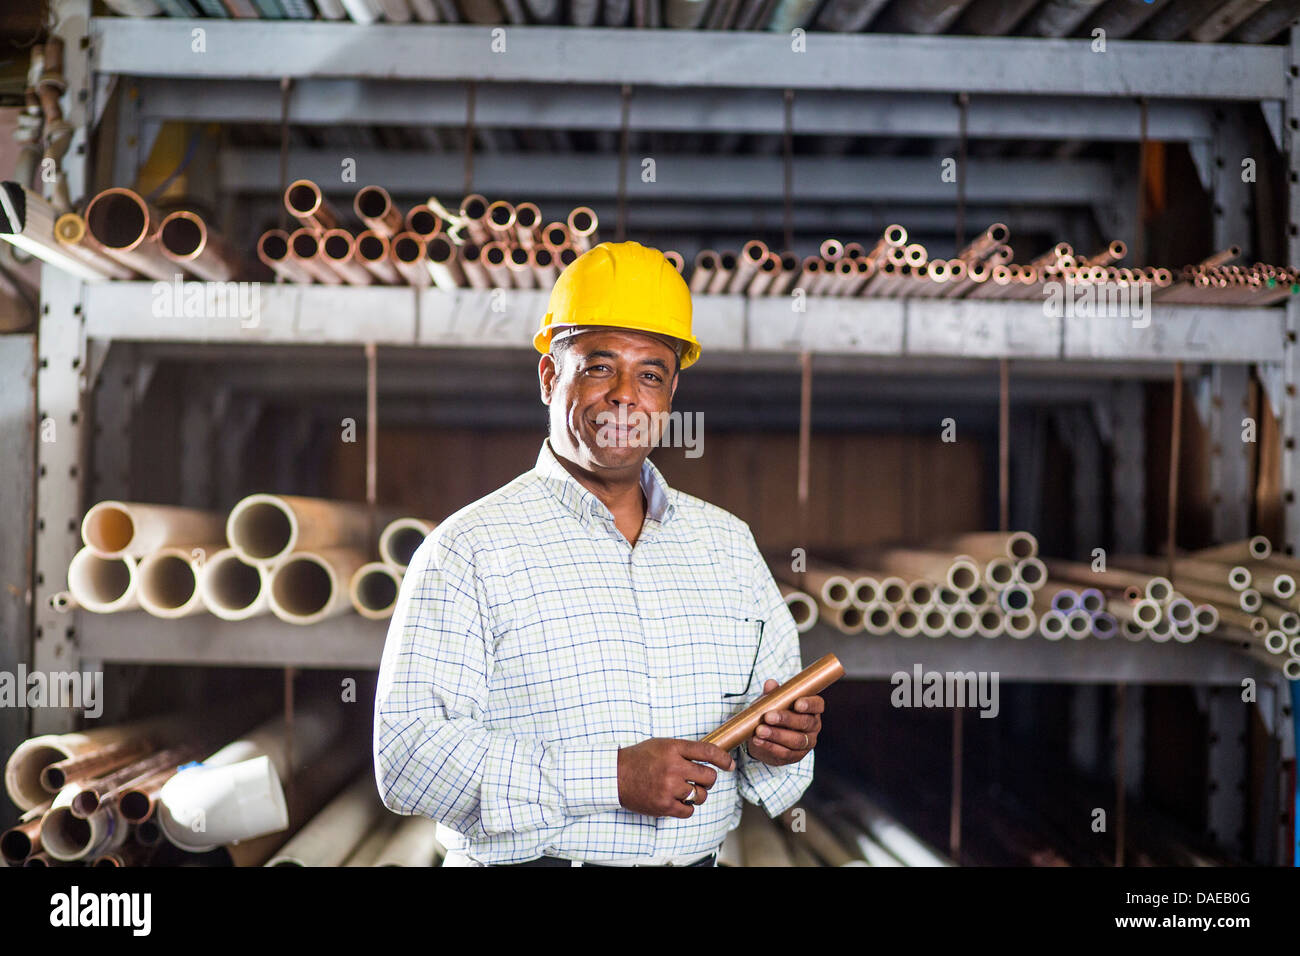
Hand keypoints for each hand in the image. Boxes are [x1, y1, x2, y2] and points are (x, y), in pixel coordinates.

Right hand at [617, 738, 734, 817]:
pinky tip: (678, 800)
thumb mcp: (661, 745)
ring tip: (685, 790)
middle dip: (707, 779)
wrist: (615, 776)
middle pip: (708, 777)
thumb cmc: (638, 759)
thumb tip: (708, 757)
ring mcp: (669, 788)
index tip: (728, 764)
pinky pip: (689, 811)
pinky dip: (687, 807)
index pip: (707, 751)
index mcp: (673, 748)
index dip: (723, 759)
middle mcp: (673, 767)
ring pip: (700, 795)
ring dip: (697, 794)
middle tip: (700, 780)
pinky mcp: (664, 805)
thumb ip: (683, 750)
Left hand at [745, 678, 822, 765]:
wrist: (765, 736)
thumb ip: (773, 693)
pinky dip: (769, 746)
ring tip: (760, 730)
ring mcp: (807, 743)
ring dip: (776, 735)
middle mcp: (813, 726)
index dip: (809, 704)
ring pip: (796, 740)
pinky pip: (784, 753)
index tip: (797, 704)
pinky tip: (758, 740)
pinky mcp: (796, 756)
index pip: (817, 705)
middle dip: (786, 719)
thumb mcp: (772, 701)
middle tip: (768, 716)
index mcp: (812, 709)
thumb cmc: (772, 712)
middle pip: (805, 723)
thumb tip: (770, 684)